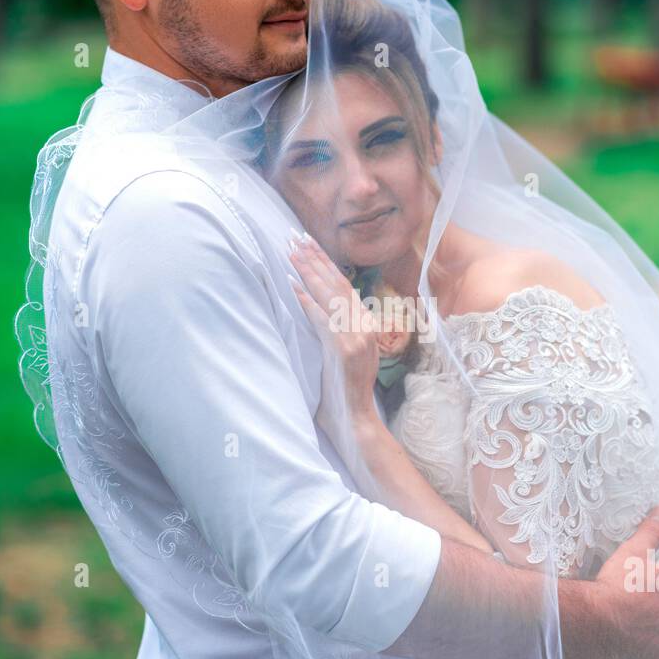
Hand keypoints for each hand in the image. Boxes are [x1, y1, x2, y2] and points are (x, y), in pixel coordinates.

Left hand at [287, 233, 380, 435]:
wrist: (356, 422)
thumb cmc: (344, 394)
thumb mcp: (342, 358)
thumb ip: (335, 335)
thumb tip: (315, 313)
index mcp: (367, 326)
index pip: (345, 287)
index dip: (326, 264)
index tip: (309, 244)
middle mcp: (366, 327)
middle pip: (338, 284)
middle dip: (316, 258)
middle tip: (296, 237)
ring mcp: (357, 337)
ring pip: (331, 296)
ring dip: (309, 272)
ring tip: (291, 253)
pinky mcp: (345, 349)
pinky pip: (323, 319)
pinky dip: (307, 301)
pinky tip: (292, 286)